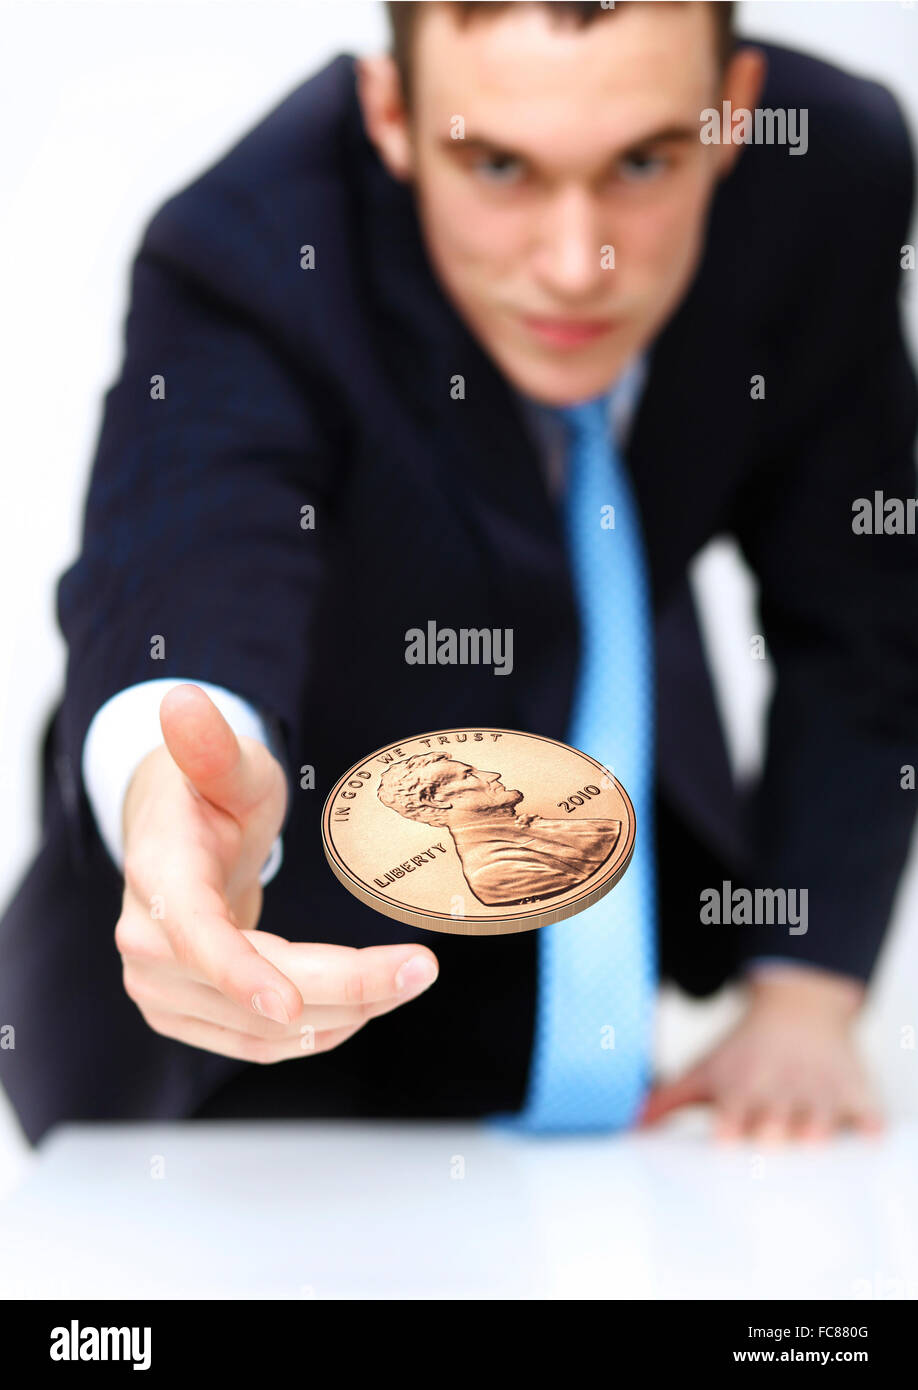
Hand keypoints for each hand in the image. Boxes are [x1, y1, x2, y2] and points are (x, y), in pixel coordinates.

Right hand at [115, 684, 438, 1061]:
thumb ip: (212, 745)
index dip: (241, 975)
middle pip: (254, 993)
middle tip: (421, 967)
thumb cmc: (210, 796)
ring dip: (345, 1011)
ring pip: (265, 1030)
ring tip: (406, 975)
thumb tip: (181, 701)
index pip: (196, 936)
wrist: (176, 840)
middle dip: (346, 987)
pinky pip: (258, 1044)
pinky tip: (364, 1002)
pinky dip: (319, 1028)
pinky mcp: (185, 1017)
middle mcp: (148, 946)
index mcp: (159, 877)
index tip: (291, 1005)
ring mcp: (161, 990)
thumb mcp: (226, 764)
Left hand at [639, 965, 883, 1143]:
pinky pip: (866, 1114)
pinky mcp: (852, 1091)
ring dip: (815, 1135)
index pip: (733, 1118)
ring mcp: (817, 1092)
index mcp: (741, 1089)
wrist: (796, 1008)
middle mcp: (778, 1092)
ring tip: (808, 1140)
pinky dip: (867, 1125)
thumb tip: (627, 1127)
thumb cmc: (744, 1052)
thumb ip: (666, 1101)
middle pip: (775, 1130)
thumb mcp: (704, 1071)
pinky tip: (864, 1135)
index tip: (725, 1142)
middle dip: (772, 1138)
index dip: (730, 1130)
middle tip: (768, 1143)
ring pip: (819, 1126)